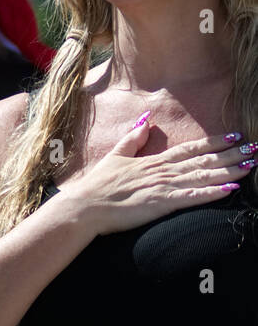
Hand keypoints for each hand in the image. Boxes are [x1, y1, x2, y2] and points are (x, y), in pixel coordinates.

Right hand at [63, 114, 252, 236]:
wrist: (85, 205)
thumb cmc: (98, 184)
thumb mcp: (115, 156)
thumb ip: (133, 138)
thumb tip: (147, 119)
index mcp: (153, 161)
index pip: (191, 148)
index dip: (215, 142)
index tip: (235, 135)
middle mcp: (162, 171)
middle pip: (204, 160)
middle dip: (232, 154)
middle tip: (255, 148)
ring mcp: (163, 187)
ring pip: (203, 176)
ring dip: (230, 171)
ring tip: (252, 165)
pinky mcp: (161, 203)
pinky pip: (192, 197)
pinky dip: (213, 192)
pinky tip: (231, 189)